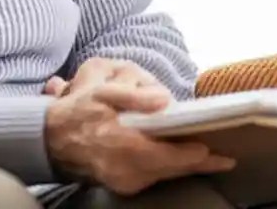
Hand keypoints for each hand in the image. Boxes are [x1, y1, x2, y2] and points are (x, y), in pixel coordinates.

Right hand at [44, 62, 233, 195]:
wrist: (51, 139)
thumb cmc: (79, 113)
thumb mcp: (103, 93)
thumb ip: (134, 96)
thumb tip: (164, 100)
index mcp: (125, 147)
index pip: (171, 158)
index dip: (197, 156)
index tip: (219, 153)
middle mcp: (127, 171)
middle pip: (174, 170)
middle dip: (199, 163)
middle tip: (225, 159)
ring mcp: (125, 182)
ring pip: (165, 175)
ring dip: (185, 165)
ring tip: (209, 158)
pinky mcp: (123, 185)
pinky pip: (154, 176)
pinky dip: (168, 167)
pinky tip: (181, 158)